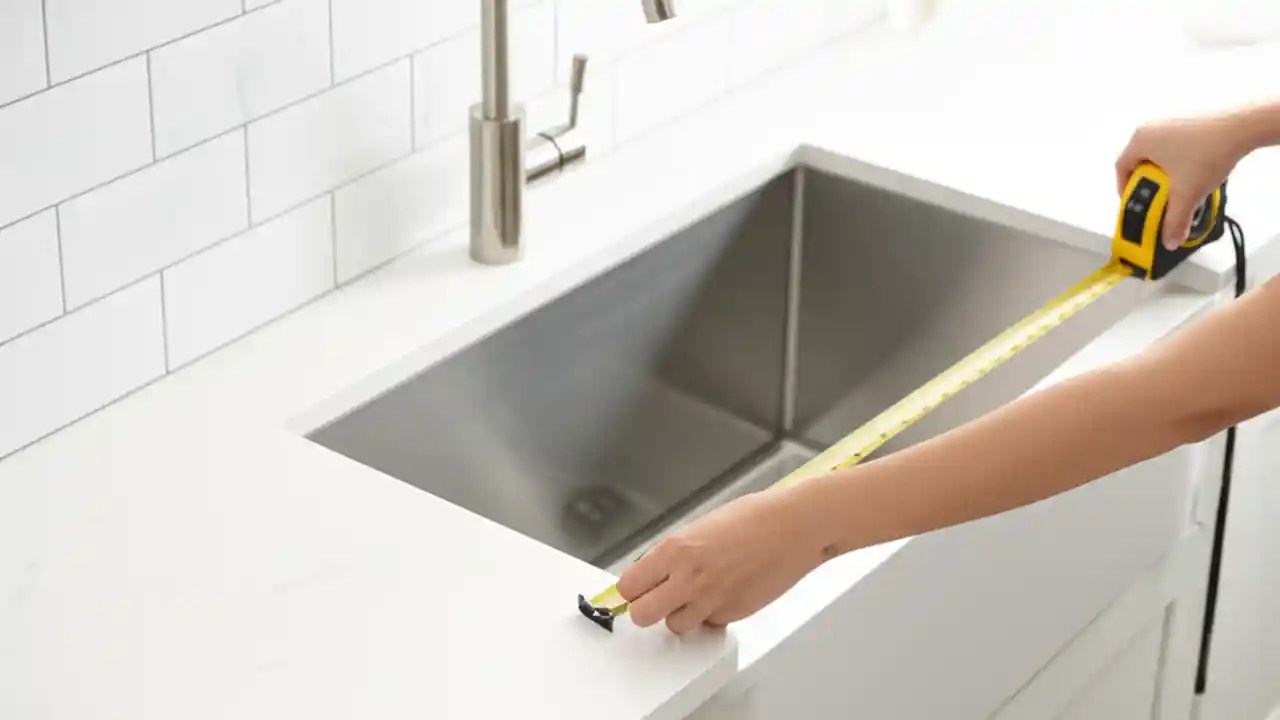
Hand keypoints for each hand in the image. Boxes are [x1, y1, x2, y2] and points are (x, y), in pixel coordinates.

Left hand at [615, 486, 828, 633]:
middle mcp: (689, 579)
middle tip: (659, 597)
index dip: (633, 587)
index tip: (638, 586)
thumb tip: (653, 572)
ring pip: (674, 626)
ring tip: (695, 594)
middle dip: (647, 608)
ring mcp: (711, 601)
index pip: (629, 586)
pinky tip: (722, 593)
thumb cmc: (754, 519)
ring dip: (680, 614)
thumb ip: (674, 553)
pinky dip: (710, 615)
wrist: (794, 528)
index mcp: (675, 550)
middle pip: (642, 615)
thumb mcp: (700, 527)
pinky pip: (708, 624)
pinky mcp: (733, 614)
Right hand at [1115, 113, 1246, 249]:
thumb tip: (1169, 241)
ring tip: (1181, 184)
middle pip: (1139, 160)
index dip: (1125, 189)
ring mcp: (1170, 119)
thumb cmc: (1207, 154)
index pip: (1121, 169)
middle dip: (1147, 181)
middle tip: (1159, 196)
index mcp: (1140, 140)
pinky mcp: (1188, 118)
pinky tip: (1196, 168)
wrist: (1243, 126)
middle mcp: (1151, 126)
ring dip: (1165, 170)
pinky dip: (1180, 158)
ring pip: (1159, 151)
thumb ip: (1175, 221)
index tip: (1136, 202)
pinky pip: (1175, 142)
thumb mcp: (1187, 194)